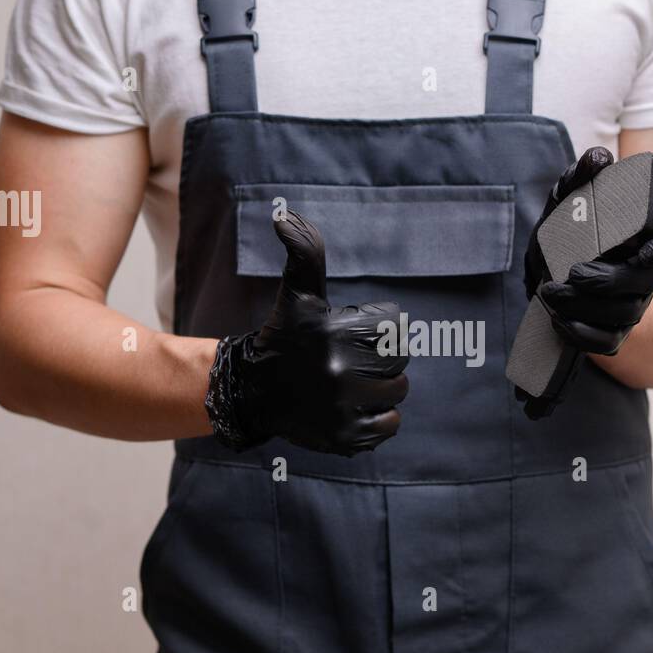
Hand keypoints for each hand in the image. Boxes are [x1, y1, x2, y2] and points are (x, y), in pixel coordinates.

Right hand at [206, 211, 409, 454]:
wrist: (254, 390)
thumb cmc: (285, 335)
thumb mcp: (298, 292)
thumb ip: (304, 252)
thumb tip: (284, 216)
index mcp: (334, 331)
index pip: (396, 327)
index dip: (380, 328)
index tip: (355, 334)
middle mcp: (337, 370)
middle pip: (398, 362)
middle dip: (382, 359)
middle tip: (355, 361)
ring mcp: (341, 407)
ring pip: (397, 393)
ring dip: (383, 389)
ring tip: (355, 383)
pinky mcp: (344, 437)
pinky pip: (389, 425)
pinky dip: (380, 417)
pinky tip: (356, 407)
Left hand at [523, 147, 652, 356]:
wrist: (541, 271)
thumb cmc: (563, 232)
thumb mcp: (564, 202)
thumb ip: (580, 178)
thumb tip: (598, 159)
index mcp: (642, 241)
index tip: (646, 249)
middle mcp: (643, 275)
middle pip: (647, 284)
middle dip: (611, 281)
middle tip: (574, 273)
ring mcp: (630, 306)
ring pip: (624, 315)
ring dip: (587, 307)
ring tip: (553, 293)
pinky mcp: (611, 332)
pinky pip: (607, 342)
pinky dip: (582, 334)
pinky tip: (559, 319)